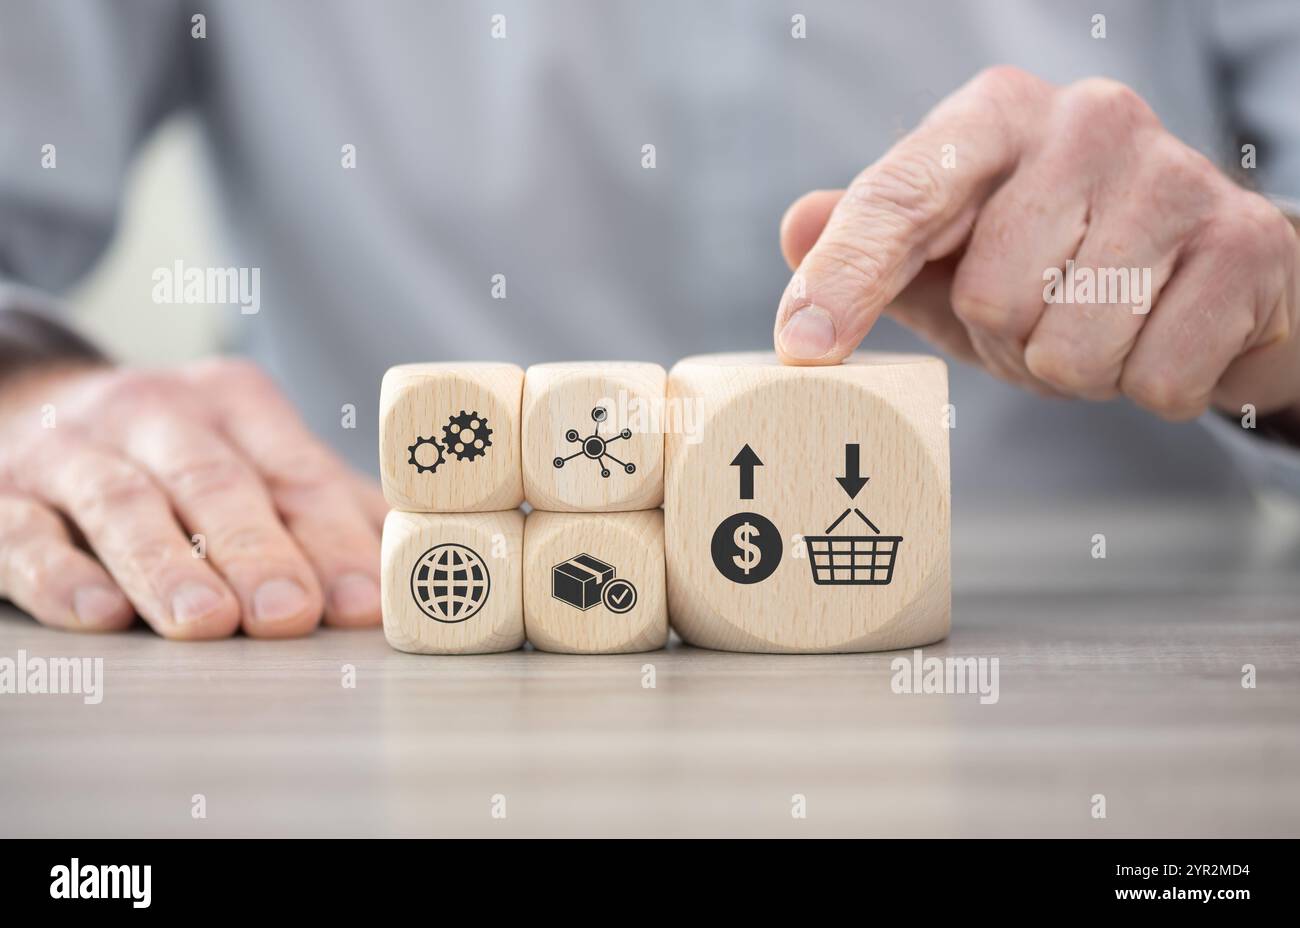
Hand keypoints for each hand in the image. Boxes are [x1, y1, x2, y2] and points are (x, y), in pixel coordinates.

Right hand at [0, 358, 385, 637]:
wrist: (32, 403)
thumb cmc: (176, 451)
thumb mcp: (254, 453)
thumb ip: (326, 504)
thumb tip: (415, 558)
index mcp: (236, 403)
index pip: (296, 474)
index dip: (332, 539)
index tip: (361, 602)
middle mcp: (156, 413)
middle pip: (216, 483)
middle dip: (257, 552)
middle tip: (290, 616)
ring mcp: (75, 450)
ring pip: (124, 502)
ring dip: (167, 566)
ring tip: (206, 623)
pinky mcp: (1, 490)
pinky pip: (25, 531)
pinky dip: (62, 573)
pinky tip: (97, 615)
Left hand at [775, 67, 1299, 421]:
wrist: (1213, 276)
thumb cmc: (1062, 266)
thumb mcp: (954, 257)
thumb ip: (875, 245)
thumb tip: (796, 226)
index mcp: (996, 116)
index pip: (901, 198)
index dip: (847, 276)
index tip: (803, 346)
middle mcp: (1088, 120)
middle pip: (989, 298)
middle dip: (1008, 339)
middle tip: (1045, 314)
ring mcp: (1176, 176)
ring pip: (1070, 348)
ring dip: (1076, 369)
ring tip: (1104, 324)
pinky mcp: (1247, 245)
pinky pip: (1154, 378)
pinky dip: (1150, 387)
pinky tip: (1163, 336)